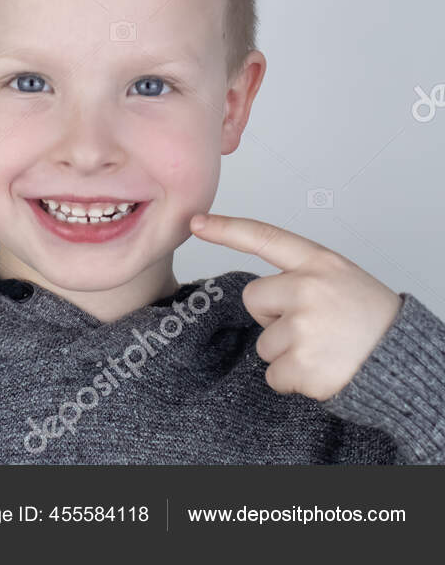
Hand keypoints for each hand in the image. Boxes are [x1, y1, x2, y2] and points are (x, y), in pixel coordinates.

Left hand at [189, 212, 402, 400]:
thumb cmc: (373, 321)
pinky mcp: (302, 365)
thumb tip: (261, 295)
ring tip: (328, 350)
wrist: (406, 362)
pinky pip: (273, 375)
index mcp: (320, 264)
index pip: (265, 238)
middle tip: (316, 326)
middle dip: (274, 317)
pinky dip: (295, 380)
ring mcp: (304, 327)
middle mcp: (308, 289)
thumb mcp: (344, 281)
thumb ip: (304, 278)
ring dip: (289, 353)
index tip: (196, 222)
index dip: (227, 229)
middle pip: (254, 299)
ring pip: (264, 343)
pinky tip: (324, 371)